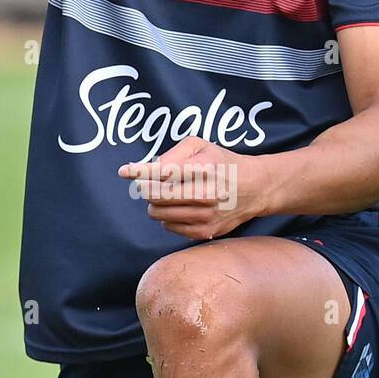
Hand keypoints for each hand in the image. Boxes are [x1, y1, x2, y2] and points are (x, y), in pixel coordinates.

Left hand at [118, 137, 270, 240]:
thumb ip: (173, 153)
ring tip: (166, 195)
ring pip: (158, 213)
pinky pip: (168, 226)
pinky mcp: (204, 232)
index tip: (123, 171)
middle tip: (149, 183)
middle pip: (156, 195)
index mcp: (204, 169)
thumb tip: (149, 169)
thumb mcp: (202, 145)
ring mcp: (205, 216)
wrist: (254, 188)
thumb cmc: (221, 163)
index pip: (164, 171)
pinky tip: (180, 208)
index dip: (140, 171)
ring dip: (154, 204)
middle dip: (146, 188)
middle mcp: (206, 194)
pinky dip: (167, 217)